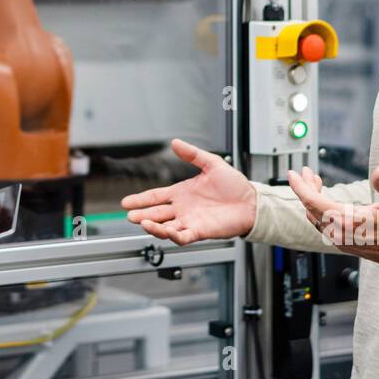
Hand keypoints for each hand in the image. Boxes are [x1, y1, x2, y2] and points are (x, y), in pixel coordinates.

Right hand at [121, 138, 257, 245]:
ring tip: (144, 222)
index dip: (141, 199)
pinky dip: (173, 236)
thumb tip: (175, 142)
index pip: (156, 196)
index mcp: (182, 193)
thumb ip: (192, 154)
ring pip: (166, 227)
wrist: (251, 202)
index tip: (126, 202)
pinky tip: (166, 231)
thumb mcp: (212, 164)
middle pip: (157, 213)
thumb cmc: (235, 185)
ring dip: (154, 227)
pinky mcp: (200, 231)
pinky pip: (183, 236)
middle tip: (130, 215)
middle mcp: (183, 209)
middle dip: (142, 214)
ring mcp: (190, 221)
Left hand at [289, 165, 378, 269]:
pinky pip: (322, 226)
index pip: (314, 202)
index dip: (300, 187)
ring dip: (312, 199)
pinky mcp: (344, 244)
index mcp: (350, 222)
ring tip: (315, 181)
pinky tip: (325, 198)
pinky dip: (319, 210)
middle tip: (305, 172)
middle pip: (311, 208)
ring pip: (315, 218)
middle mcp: (341, 234)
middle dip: (305, 188)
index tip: (292, 173)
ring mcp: (341, 241)